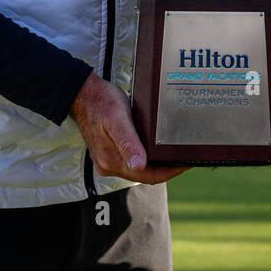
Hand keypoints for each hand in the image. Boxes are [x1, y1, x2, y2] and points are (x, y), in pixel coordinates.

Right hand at [70, 73, 187, 184]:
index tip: (187, 163)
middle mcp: (109, 165)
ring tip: (174, 152)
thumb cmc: (101, 102)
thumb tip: (139, 166)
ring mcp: (108, 160)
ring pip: (139, 169)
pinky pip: (132, 160)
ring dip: (157, 164)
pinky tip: (155, 148)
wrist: (82, 94)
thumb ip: (127, 143)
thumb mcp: (117, 119)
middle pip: (145, 175)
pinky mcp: (109, 152)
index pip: (149, 176)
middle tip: (186, 156)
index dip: (170, 172)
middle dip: (166, 169)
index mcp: (112, 161)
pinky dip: (147, 157)